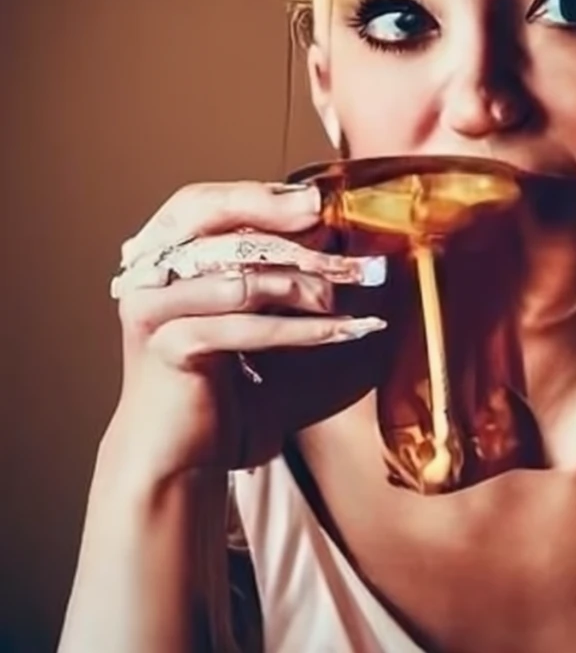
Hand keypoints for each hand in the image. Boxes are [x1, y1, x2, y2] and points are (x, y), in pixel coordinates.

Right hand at [105, 180, 389, 486]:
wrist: (181, 455)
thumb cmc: (224, 379)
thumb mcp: (254, 311)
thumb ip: (275, 266)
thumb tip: (327, 222)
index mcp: (161, 254)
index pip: (205, 202)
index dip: (259, 197)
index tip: (318, 203)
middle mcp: (148, 274)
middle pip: (223, 230)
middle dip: (295, 240)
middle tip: (350, 256)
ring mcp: (153, 309)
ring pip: (242, 279)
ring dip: (306, 287)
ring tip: (349, 298)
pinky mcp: (168, 348)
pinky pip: (245, 326)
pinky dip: (301, 329)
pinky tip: (343, 331)